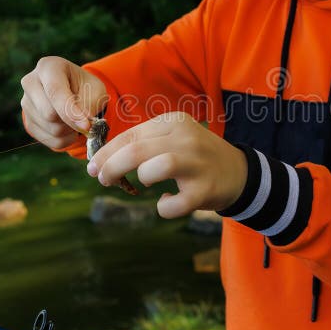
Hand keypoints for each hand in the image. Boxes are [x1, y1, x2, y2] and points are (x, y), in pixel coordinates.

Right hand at [20, 56, 106, 149]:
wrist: (75, 92)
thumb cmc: (85, 87)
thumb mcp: (95, 89)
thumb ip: (90, 105)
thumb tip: (83, 126)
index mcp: (48, 67)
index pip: (55, 91)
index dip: (71, 112)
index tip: (87, 125)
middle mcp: (31, 82)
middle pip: (49, 113)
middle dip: (71, 121)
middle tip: (84, 118)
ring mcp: (26, 103)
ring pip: (51, 129)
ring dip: (71, 130)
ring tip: (76, 119)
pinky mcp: (28, 121)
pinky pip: (49, 139)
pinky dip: (66, 138)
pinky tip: (69, 127)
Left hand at [87, 112, 247, 218]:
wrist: (238, 172)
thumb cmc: (194, 156)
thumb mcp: (173, 138)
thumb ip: (143, 143)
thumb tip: (102, 160)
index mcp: (174, 122)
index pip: (131, 134)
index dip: (106, 153)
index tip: (93, 167)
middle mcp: (186, 138)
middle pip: (137, 150)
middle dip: (111, 166)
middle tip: (103, 179)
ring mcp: (197, 164)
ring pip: (157, 168)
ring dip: (140, 178)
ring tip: (140, 184)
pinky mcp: (205, 190)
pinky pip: (175, 204)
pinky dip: (164, 207)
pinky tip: (166, 201)